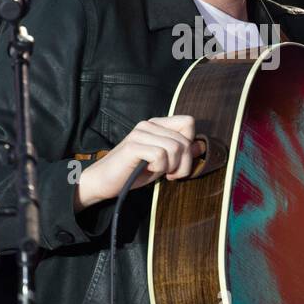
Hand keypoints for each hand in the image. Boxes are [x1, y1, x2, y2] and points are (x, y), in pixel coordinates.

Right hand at [76, 115, 203, 207]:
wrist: (103, 182)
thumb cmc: (132, 173)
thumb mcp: (163, 163)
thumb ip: (180, 153)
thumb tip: (200, 146)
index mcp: (156, 125)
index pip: (188, 122)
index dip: (189, 144)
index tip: (179, 161)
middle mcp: (148, 125)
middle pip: (185, 139)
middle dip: (184, 164)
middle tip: (171, 175)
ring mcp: (140, 133)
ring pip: (176, 147)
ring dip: (172, 167)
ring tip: (160, 173)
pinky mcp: (133, 146)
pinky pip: (160, 155)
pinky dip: (159, 167)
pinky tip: (149, 170)